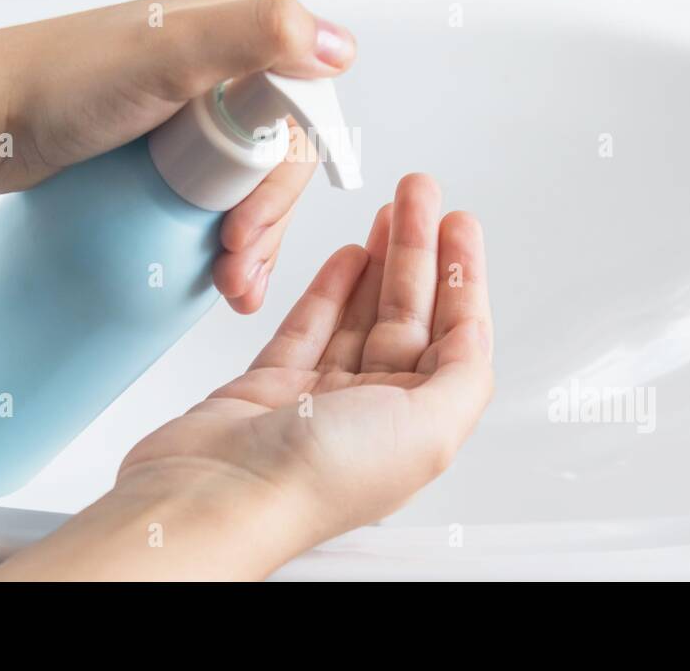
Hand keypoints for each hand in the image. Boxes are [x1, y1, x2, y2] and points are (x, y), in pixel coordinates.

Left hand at [0, 0, 356, 312]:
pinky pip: (208, 193)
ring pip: (246, 180)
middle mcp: (216, 65)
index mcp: (233, 31)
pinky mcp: (155, 147)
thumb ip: (259, 35)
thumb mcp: (169, 54)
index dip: (288, 178)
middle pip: (277, 155)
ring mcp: (184, 110)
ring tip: (228, 286)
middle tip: (235, 270)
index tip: (251, 227)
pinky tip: (216, 269)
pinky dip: (221, 234)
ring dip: (252, 237)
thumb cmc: (61, 84)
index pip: (301, 111)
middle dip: (268, 220)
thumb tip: (342, 48)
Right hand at [0, 174, 492, 579]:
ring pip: (361, 312)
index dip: (460, 275)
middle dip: (419, 249)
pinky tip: (348, 256)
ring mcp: (319, 397)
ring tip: (390, 208)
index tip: (460, 225)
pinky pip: (311, 325)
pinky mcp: (270, 385)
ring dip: (381, 259)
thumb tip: (477, 335)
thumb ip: (462, 378)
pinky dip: (331, 288)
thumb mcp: (426, 429)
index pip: (454, 334)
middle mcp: (373, 411)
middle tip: (421, 194)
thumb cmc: (311, 481)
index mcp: (417, 425)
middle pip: (408, 313)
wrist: (212, 496)